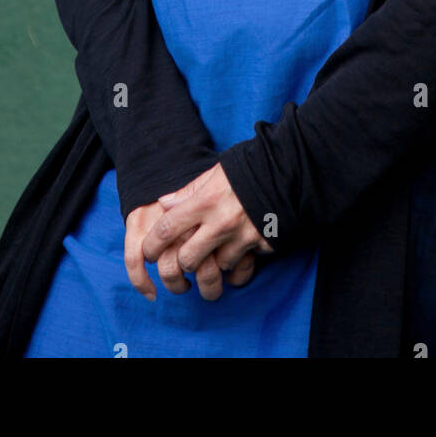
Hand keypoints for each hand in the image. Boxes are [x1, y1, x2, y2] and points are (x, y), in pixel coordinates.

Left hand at [141, 163, 274, 301]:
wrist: (287, 171)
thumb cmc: (246, 169)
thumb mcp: (214, 173)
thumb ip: (188, 191)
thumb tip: (163, 203)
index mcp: (205, 201)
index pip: (167, 228)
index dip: (153, 244)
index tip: (148, 252)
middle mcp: (221, 222)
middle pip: (188, 259)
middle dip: (184, 263)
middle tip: (186, 259)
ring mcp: (242, 236)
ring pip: (216, 266)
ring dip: (215, 262)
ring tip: (218, 251)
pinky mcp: (261, 245)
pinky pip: (242, 267)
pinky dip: (238, 265)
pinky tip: (238, 255)